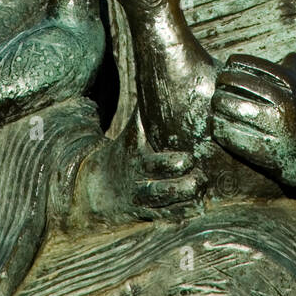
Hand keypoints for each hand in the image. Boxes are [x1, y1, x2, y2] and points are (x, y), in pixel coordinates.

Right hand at [72, 113, 205, 227]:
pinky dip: (179, 215)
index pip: (152, 163)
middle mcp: (137, 182)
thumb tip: (160, 76)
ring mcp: (141, 201)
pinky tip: (196, 209)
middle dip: (181, 185)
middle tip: (201, 178)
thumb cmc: (126, 150)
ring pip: (163, 206)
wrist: (95, 187)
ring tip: (201, 191)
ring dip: (184, 201)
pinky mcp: (145, 215)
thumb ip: (148, 111)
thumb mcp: (133, 131)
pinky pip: (163, 218)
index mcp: (135, 159)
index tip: (189, 158)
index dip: (170, 163)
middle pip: (159, 188)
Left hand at [211, 51, 295, 189]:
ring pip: (227, 108)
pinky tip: (219, 125)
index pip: (245, 64)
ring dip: (217, 107)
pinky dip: (219, 128)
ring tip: (216, 108)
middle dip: (220, 86)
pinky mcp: (266, 150)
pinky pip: (230, 134)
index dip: (230, 66)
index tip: (226, 71)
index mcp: (289, 81)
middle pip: (232, 84)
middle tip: (218, 90)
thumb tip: (278, 51)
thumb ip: (291, 64)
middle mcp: (282, 101)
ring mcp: (274, 127)